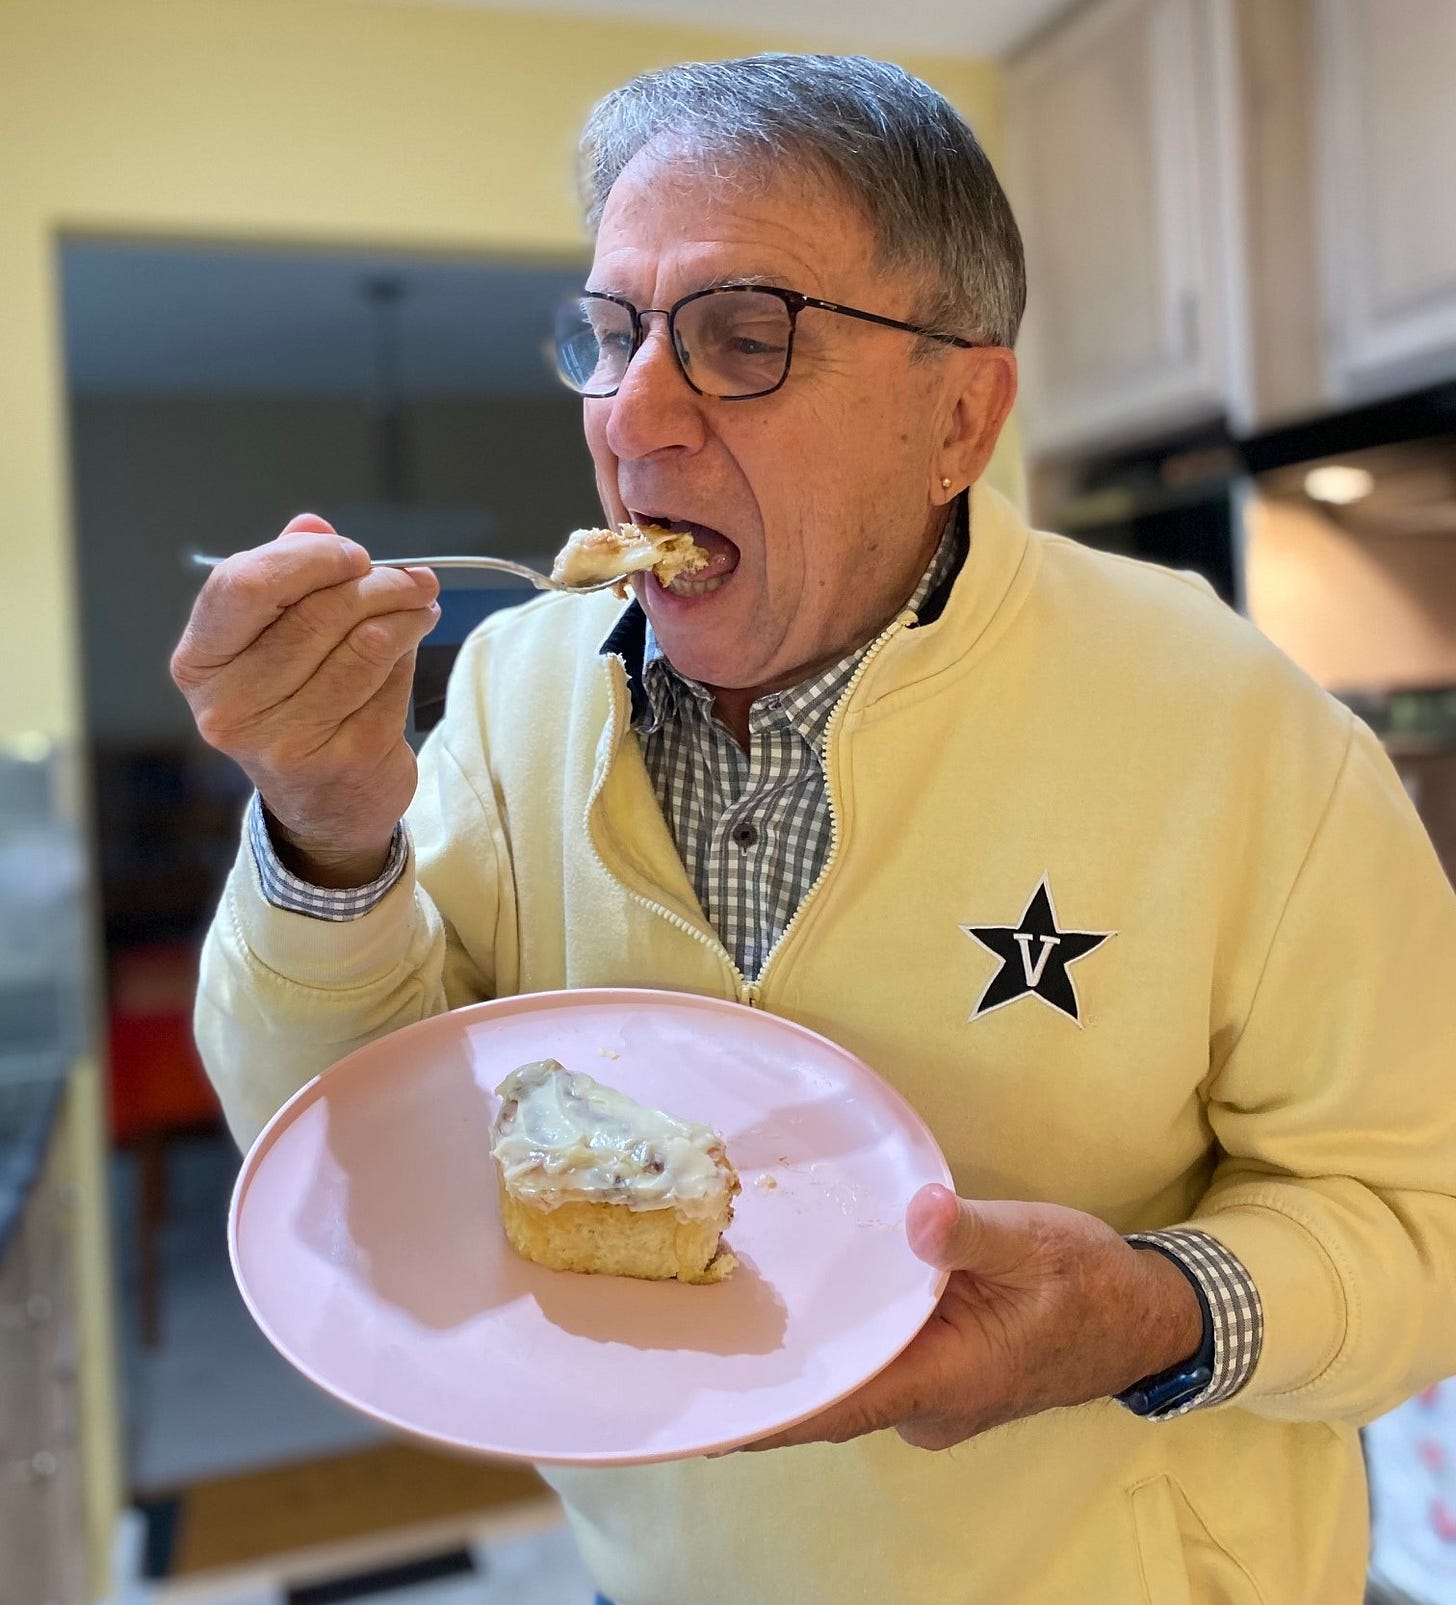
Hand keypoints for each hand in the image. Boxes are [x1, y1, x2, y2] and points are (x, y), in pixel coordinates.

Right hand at [171, 514, 440, 884]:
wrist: (323, 808)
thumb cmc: (294, 706)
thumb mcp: (270, 643)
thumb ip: (285, 579)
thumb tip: (311, 525)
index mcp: (200, 665)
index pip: (243, 585)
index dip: (307, 558)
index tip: (351, 554)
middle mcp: (231, 707)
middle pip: (317, 612)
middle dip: (375, 582)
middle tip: (409, 577)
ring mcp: (285, 739)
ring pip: (365, 643)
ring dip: (404, 611)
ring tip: (420, 601)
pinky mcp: (344, 758)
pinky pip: (390, 679)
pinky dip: (409, 650)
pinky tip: (415, 637)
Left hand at [736, 1184, 1202, 1453]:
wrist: (1142, 1316)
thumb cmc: (1088, 1283)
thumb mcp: (1036, 1240)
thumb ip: (972, 1231)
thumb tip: (922, 1214)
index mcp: (946, 1378)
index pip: (840, 1405)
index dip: (774, 1414)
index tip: (709, 1416)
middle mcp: (929, 1403)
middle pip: (831, 1402)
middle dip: (768, 1386)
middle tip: (693, 1350)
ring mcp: (934, 1398)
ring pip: (851, 1388)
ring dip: (801, 1369)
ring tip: (725, 1328)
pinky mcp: (941, 1376)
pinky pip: (874, 1372)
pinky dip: (836, 1354)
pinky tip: (798, 1318)